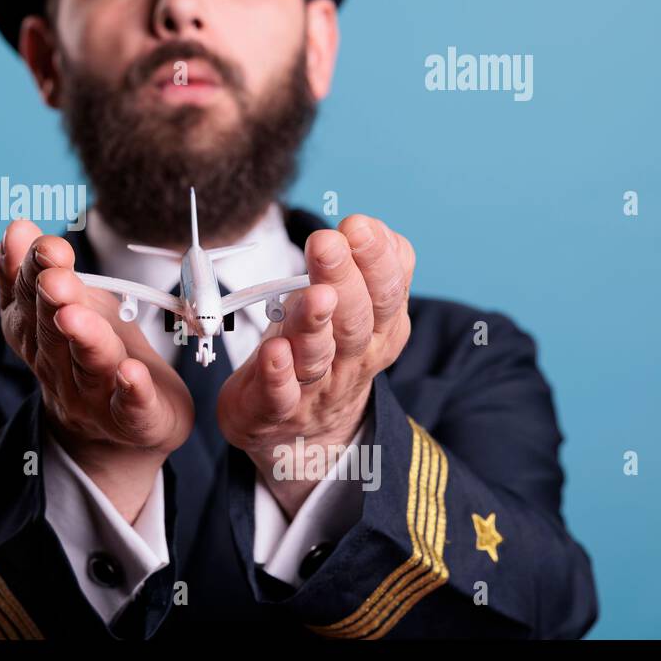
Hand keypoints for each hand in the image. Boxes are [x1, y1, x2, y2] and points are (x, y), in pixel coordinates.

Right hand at [0, 219, 193, 521]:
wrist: (120, 430)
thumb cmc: (91, 355)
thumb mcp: (66, 306)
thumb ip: (35, 272)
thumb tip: (16, 228)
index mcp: (38, 334)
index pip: (26, 300)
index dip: (29, 271)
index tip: (38, 242)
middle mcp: (60, 365)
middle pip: (52, 332)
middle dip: (52, 300)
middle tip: (54, 276)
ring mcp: (94, 396)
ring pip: (89, 364)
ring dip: (84, 338)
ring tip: (76, 315)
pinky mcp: (131, 419)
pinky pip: (130, 406)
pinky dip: (131, 390)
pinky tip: (131, 373)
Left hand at [216, 215, 414, 517]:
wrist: (305, 437)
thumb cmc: (327, 353)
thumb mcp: (357, 310)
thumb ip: (370, 270)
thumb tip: (376, 228)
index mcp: (376, 330)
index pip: (385, 292)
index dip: (376, 258)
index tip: (358, 224)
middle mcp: (350, 359)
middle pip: (353, 319)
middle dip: (343, 278)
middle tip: (328, 242)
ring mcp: (313, 387)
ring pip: (318, 355)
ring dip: (315, 324)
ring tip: (314, 296)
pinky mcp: (275, 410)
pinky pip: (279, 394)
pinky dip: (277, 374)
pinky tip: (274, 352)